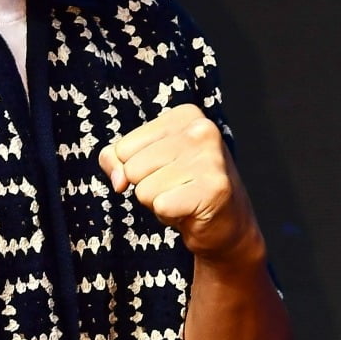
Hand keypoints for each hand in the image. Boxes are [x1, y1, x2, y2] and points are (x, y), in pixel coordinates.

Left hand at [98, 103, 261, 264]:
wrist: (225, 223)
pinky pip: (161, 206)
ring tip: (183, 198)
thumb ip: (115, 160)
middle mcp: (200, 129)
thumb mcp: (144, 162)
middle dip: (147, 186)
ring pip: (144, 190)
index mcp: (184, 115)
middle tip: (177, 188)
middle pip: (132, 168)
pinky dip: (170, 216)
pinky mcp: (212, 188)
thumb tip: (119, 180)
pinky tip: (190, 210)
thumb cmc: (182, 188)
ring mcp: (210, 158)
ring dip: (159, 202)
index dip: (137, 168)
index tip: (167, 170)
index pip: (123, 148)